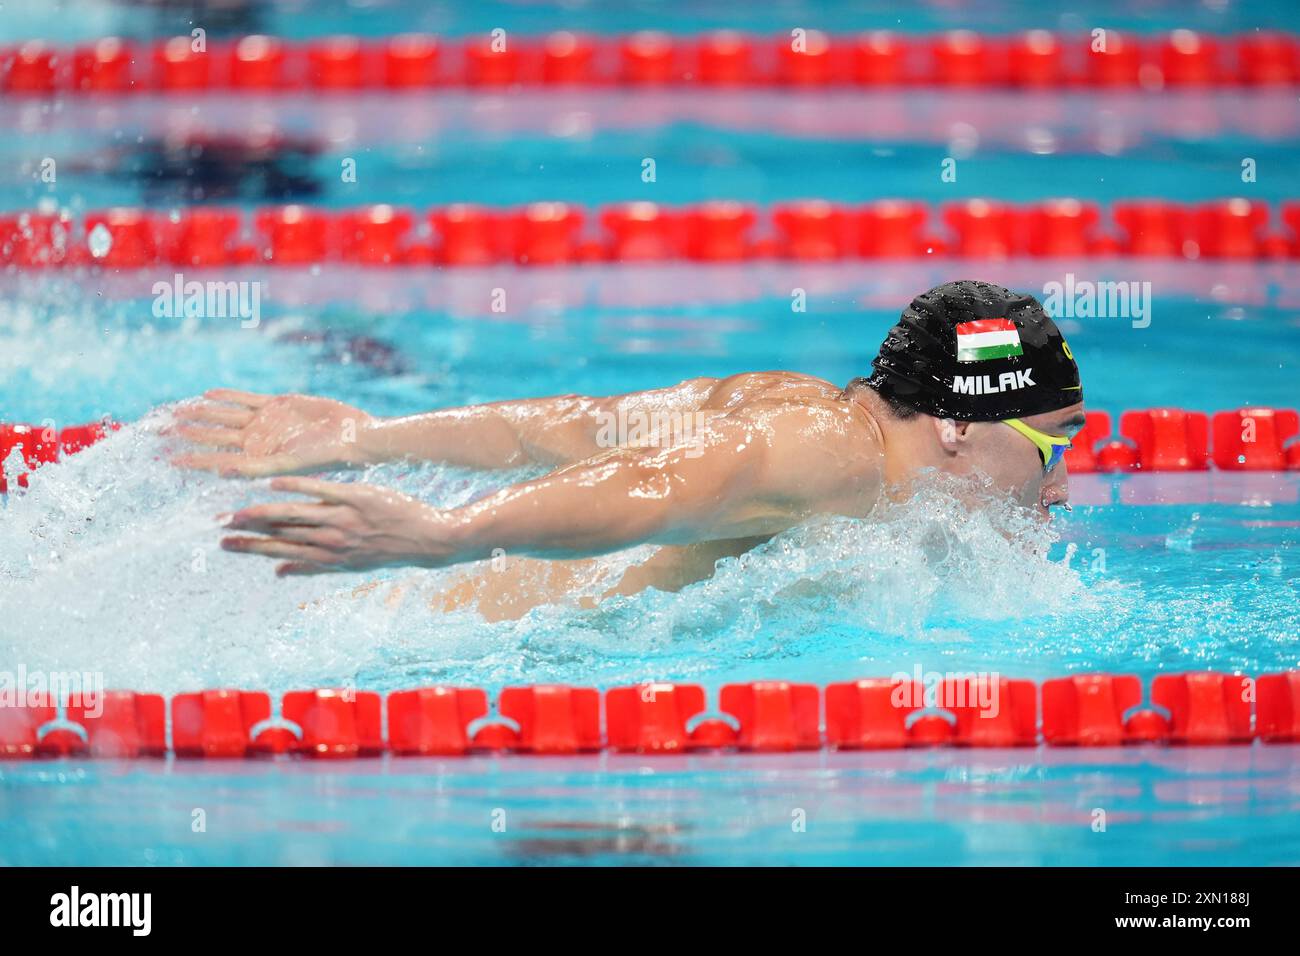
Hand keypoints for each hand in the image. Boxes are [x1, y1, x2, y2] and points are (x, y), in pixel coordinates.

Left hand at [172, 389, 374, 477]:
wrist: (352, 435)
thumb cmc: (325, 458)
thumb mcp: (287, 464)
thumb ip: (255, 467)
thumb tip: (222, 473)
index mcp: (257, 458)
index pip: (215, 459)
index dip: (191, 459)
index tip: (165, 459)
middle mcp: (257, 441)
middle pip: (213, 437)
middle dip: (186, 435)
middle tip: (158, 432)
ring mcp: (265, 422)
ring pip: (224, 417)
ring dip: (200, 414)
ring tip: (175, 412)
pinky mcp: (277, 405)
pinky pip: (245, 400)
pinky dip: (227, 397)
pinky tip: (207, 394)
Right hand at [220, 477, 461, 574]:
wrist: (428, 539)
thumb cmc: (387, 550)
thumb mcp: (350, 566)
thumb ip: (313, 567)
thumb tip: (278, 573)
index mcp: (329, 558)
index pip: (282, 553)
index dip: (253, 549)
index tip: (225, 545)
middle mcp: (333, 541)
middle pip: (283, 536)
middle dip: (249, 534)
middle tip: (219, 529)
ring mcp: (344, 519)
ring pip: (296, 516)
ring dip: (264, 514)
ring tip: (237, 511)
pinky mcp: (357, 498)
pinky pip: (322, 490)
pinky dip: (297, 487)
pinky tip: (274, 483)